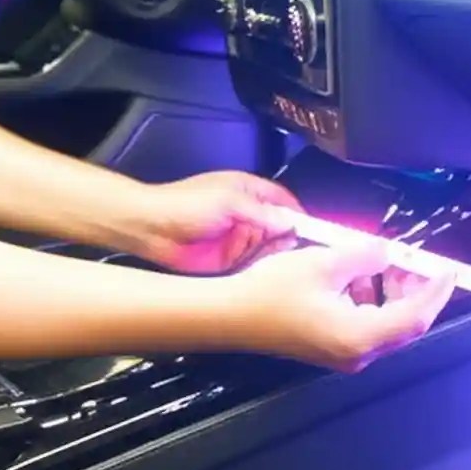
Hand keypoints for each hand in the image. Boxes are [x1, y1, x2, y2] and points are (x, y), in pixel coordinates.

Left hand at [130, 171, 302, 273]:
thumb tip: (292, 222)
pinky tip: (275, 277)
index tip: (320, 233)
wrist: (149, 229)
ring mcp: (241, 238)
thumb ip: (262, 213)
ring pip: (273, 249)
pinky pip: (257, 265)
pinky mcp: (233, 260)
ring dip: (282, 257)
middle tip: (310, 255)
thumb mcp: (228, 201)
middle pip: (284, 228)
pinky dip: (266, 271)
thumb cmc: (184, 205)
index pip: (286, 203)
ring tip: (294, 267)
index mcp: (250, 192)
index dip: (301, 216)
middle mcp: (250, 215)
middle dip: (295, 239)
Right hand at [224, 241, 455, 371]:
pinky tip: (360, 274)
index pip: (416, 317)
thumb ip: (366, 256)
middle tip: (411, 257)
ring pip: (387, 323)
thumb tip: (387, 252)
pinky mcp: (333, 347)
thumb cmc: (271, 292)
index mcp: (359, 336)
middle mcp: (358, 353)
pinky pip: (367, 324)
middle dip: (415, 288)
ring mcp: (345, 354)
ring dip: (393, 291)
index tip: (448, 269)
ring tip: (384, 260)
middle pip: (405, 323)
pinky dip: (373, 299)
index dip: (435, 292)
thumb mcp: (324, 263)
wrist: (229, 316)